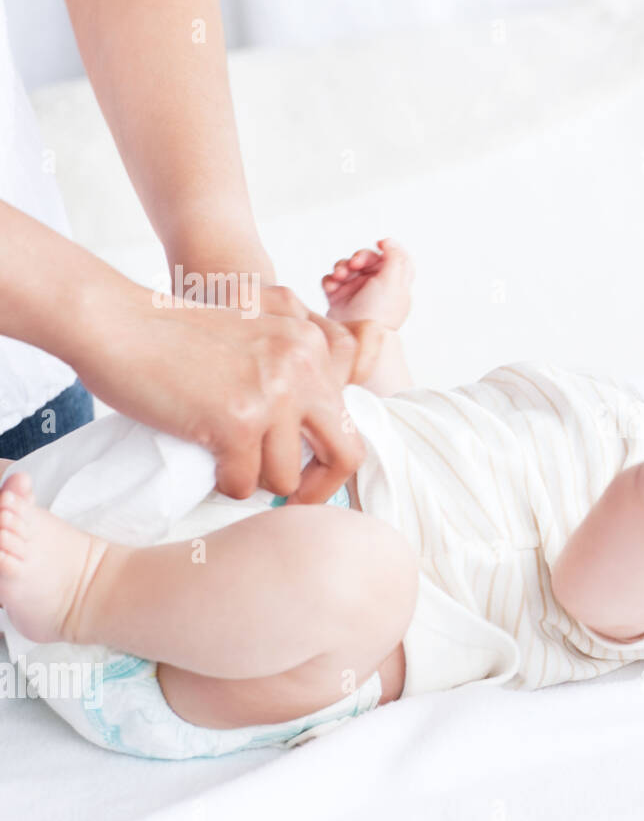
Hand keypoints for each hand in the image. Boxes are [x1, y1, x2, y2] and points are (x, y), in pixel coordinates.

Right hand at [78, 284, 383, 503]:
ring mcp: (274, 393)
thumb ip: (293, 372)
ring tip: (230, 463)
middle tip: (294, 498)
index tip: (309, 471)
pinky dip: (225, 484)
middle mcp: (303, 365)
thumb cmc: (176, 337)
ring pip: (287, 477)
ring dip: (257, 482)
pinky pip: (245, 483)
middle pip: (345, 454)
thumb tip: (317, 440)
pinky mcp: (238, 421)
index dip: (332, 455)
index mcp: (311, 344)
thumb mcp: (257, 337)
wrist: (116, 322)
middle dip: (320, 487)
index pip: (349, 417)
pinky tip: (209, 464)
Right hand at [322, 238, 413, 329]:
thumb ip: (395, 257)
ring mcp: (357, 293)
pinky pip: (331, 280)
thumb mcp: (393, 282)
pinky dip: (330, 280)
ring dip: (341, 267)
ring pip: (347, 267)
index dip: (389, 248)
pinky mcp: (339, 299)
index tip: (380, 243)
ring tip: (339, 276)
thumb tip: (388, 241)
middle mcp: (377, 287)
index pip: (397, 259)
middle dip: (360, 257)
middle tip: (354, 263)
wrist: (356, 337)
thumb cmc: (378, 313)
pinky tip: (332, 287)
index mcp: (396, 284)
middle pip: (369, 259)